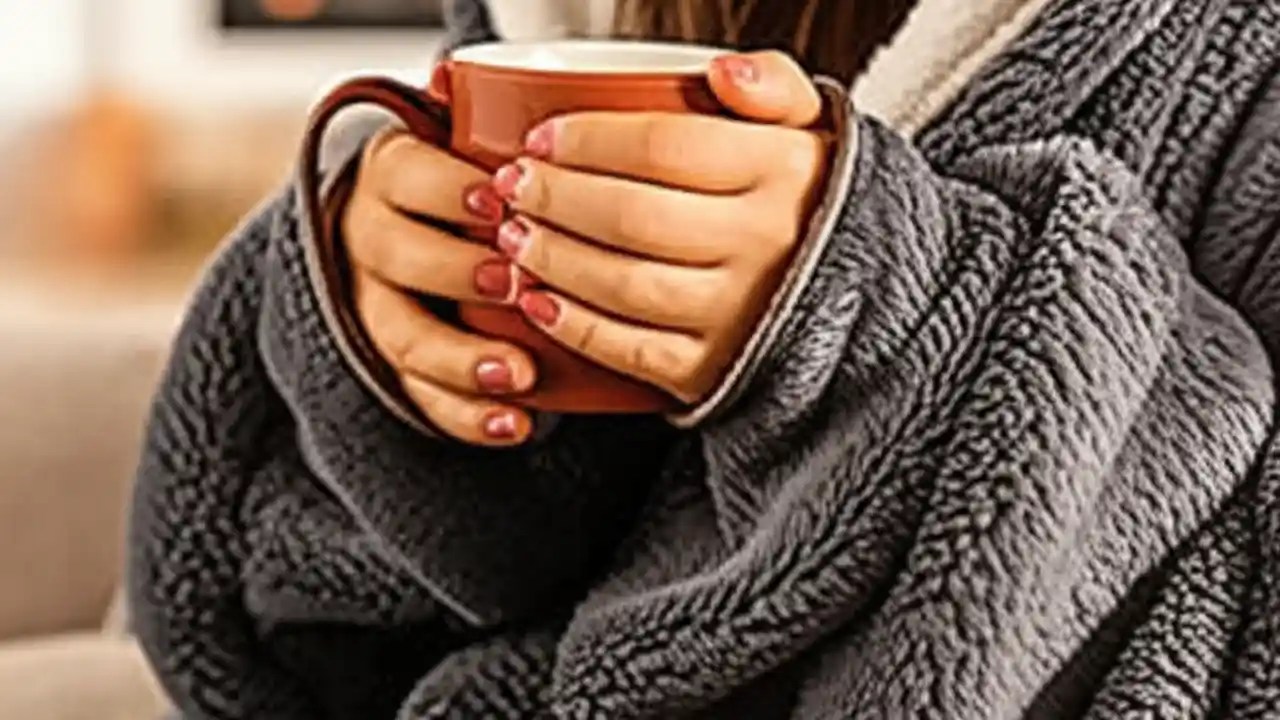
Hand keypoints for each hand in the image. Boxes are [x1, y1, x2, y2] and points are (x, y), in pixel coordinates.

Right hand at [342, 78, 539, 445]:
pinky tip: (514, 425)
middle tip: (515, 285)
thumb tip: (548, 118)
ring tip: (521, 374)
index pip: (406, 174)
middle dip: (457, 271)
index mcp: (392, 173)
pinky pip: (416, 396)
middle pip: (396, 255)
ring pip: (400, 336)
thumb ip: (507, 144)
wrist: (418, 234)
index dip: (448, 188)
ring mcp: (371, 304)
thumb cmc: (473, 191)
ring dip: (462, 358)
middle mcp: (368, 236)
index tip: (499, 202)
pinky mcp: (388, 364)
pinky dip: (465, 416)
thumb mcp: (476, 152)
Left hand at [490, 51, 831, 403]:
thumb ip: (770, 83)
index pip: (663, 145)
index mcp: (783, 170)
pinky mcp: (714, 368)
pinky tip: (538, 303)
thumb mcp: (809, 126)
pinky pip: (631, 350)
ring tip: (514, 237)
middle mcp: (765, 244)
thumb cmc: (804, 200)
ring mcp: (739, 313)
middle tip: (514, 185)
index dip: (588, 140)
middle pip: (633, 215)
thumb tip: (721, 72)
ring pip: (625, 284)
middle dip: (556, 198)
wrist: (854, 297)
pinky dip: (576, 327)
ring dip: (554, 259)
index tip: (543, 138)